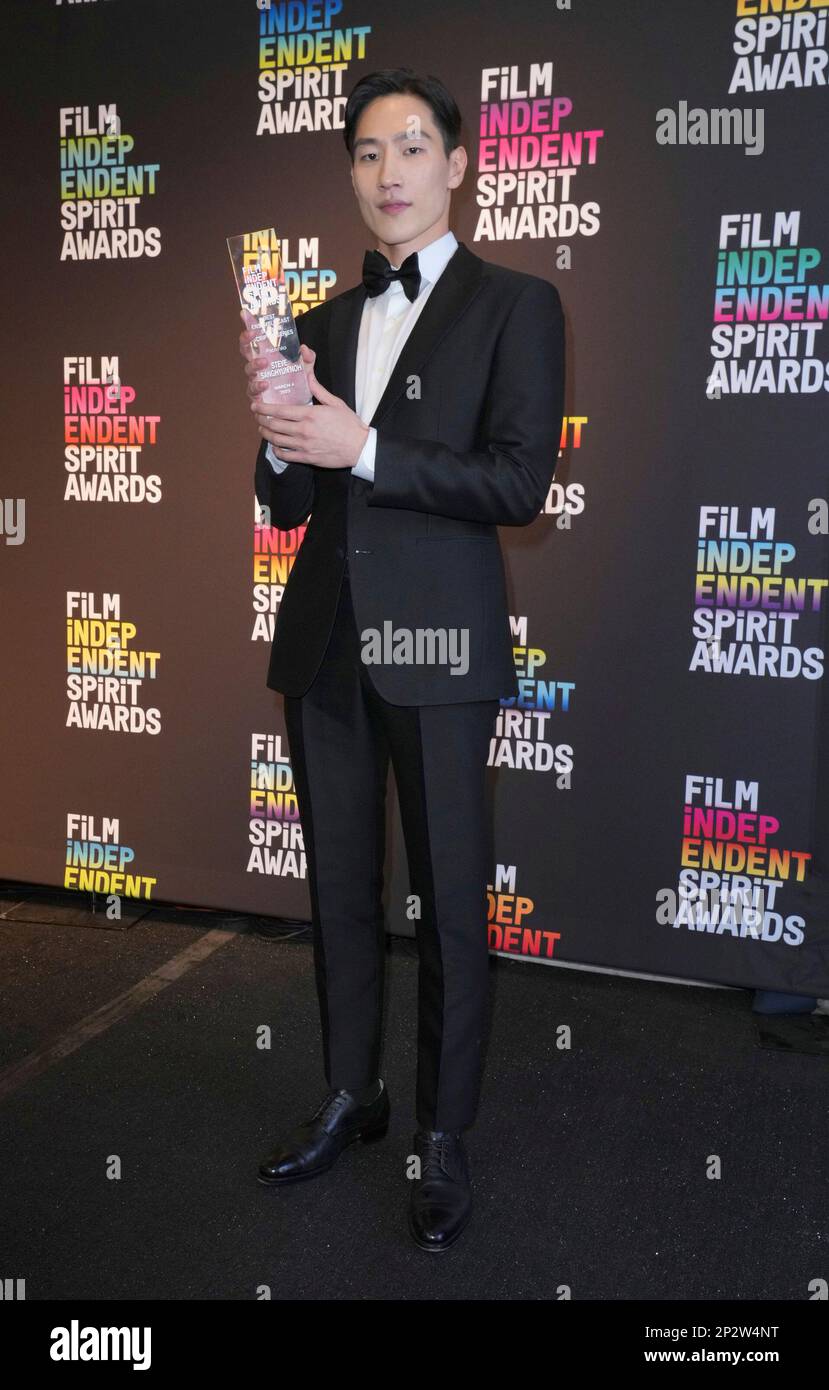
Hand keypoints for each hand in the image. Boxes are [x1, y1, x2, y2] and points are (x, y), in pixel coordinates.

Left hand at [248, 335, 369, 469]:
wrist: (359, 448)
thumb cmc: (349, 425)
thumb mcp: (335, 403)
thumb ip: (318, 390)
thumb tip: (308, 375)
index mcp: (309, 414)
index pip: (280, 410)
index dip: (264, 408)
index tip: (256, 405)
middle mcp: (304, 430)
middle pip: (274, 425)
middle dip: (262, 420)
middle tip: (257, 416)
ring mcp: (304, 445)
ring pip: (276, 440)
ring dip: (266, 434)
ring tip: (262, 429)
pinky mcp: (307, 458)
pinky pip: (285, 455)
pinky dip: (276, 450)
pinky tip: (275, 446)